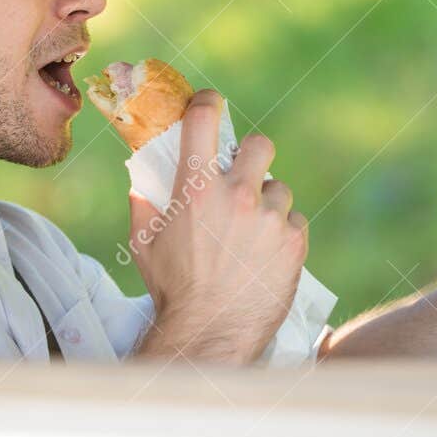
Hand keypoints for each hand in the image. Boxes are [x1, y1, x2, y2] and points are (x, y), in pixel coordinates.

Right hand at [129, 89, 307, 362]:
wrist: (210, 333)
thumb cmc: (172, 288)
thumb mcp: (144, 242)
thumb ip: (144, 203)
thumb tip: (141, 178)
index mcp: (196, 187)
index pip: (205, 118)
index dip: (208, 103)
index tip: (209, 105)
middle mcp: (238, 195)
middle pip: (260, 145)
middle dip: (251, 157)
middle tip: (242, 177)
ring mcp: (270, 218)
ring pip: (279, 188)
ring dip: (268, 203)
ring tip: (251, 231)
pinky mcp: (295, 242)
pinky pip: (294, 220)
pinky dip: (283, 232)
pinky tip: (266, 253)